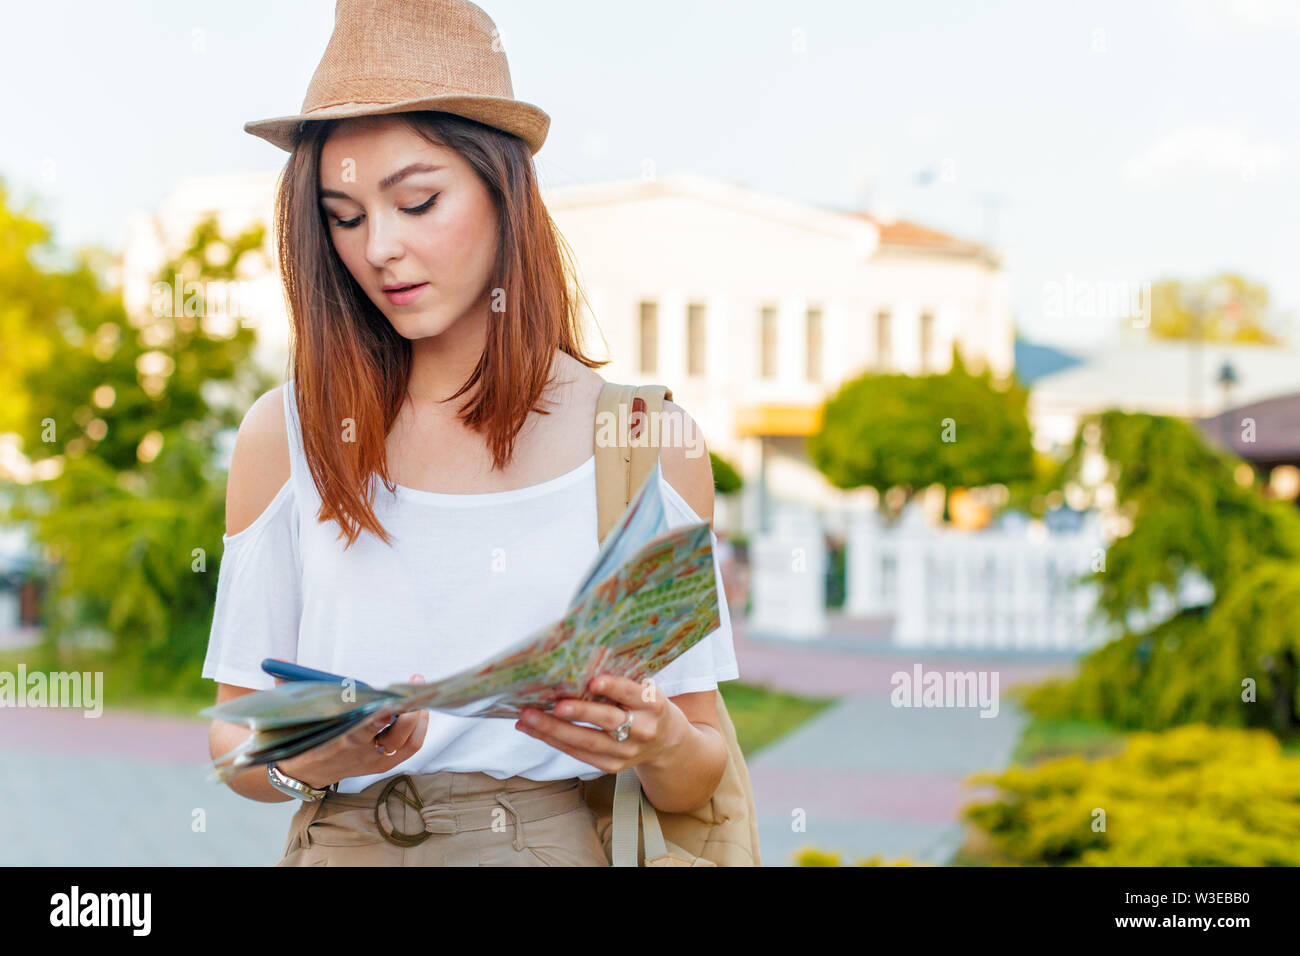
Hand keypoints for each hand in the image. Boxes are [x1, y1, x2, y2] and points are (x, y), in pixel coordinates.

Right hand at [277, 673, 428, 789]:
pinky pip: (410, 748)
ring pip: (407, 741)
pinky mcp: (383, 765)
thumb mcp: (300, 714)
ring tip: (420, 695)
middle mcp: (361, 753)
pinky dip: (419, 729)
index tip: (392, 698)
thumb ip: (290, 687)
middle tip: (414, 685)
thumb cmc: (307, 737)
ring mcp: (374, 761)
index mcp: (340, 740)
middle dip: (409, 710)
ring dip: (418, 717)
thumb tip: (280, 659)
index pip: (365, 728)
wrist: (305, 773)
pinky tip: (421, 711)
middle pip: (395, 735)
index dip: (382, 713)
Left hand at [514, 674, 689, 774]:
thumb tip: (575, 664)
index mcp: (653, 704)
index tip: (593, 681)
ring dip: (553, 730)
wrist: (665, 743)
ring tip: (527, 718)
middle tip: (553, 704)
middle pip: (607, 721)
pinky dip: (554, 741)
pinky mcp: (612, 766)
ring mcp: (627, 752)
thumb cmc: (646, 706)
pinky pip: (579, 754)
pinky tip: (533, 729)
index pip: (633, 694)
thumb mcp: (644, 690)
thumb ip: (621, 682)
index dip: (614, 688)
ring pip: (587, 742)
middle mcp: (642, 729)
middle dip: (577, 713)